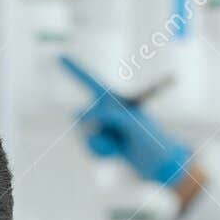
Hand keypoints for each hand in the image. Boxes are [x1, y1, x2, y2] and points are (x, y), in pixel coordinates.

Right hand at [60, 55, 193, 186]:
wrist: (157, 164)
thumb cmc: (150, 139)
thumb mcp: (130, 122)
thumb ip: (104, 114)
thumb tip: (77, 114)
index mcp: (114, 98)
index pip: (91, 81)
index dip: (74, 68)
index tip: (61, 55)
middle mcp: (105, 111)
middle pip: (81, 115)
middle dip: (92, 127)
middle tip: (115, 134)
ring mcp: (101, 128)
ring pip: (83, 133)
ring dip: (100, 143)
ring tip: (119, 146)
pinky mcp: (100, 144)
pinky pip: (87, 147)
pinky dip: (100, 152)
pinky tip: (115, 153)